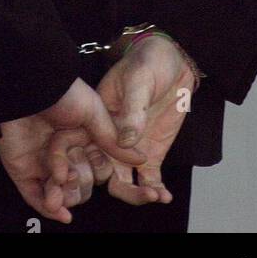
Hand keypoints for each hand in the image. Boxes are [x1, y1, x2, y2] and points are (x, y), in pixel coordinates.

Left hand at [0, 76, 144, 223]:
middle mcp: (64, 153)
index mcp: (81, 139)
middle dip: (80, 186)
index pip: (97, 169)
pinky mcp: (23, 170)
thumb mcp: (93, 111)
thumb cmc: (60, 92)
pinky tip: (61, 213)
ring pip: (61, 194)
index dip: (100, 173)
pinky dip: (49, 208)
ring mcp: (43, 163)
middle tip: (74, 173)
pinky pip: (35, 197)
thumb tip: (141, 159)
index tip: (102, 171)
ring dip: (65, 197)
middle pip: (81, 185)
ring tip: (61, 186)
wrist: (26, 87)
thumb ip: (112, 138)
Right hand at [97, 34, 196, 204]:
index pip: (82, 148)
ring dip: (137, 194)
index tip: (96, 178)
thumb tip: (125, 141)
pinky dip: (155, 191)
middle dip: (117, 189)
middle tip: (137, 194)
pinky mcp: (151, 154)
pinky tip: (165, 195)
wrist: (175, 61)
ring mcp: (130, 148)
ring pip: (124, 182)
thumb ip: (132, 110)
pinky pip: (149, 179)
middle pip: (102, 172)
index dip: (81, 167)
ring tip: (155, 194)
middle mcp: (109, 137)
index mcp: (97, 117)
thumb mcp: (139, 80)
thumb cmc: (149, 61)